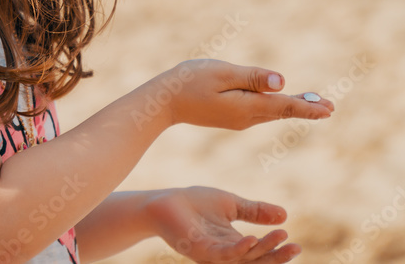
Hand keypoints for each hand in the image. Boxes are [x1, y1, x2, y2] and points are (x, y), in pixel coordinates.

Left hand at [147, 186, 300, 262]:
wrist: (165, 202)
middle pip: (256, 261)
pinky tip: (252, 239)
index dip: (277, 251)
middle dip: (276, 257)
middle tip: (295, 247)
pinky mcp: (199, 251)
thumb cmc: (194, 203)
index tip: (295, 243)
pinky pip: (223, 255)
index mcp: (235, 244)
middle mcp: (226, 253)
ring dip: (263, 250)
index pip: (261, 253)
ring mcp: (213, 254)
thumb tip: (285, 215)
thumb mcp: (231, 204)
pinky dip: (239, 249)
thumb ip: (255, 211)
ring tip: (280, 236)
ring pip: (244, 258)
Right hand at [149, 59, 334, 129]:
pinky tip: (279, 103)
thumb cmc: (188, 81)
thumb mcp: (221, 73)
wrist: (162, 102)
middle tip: (330, 108)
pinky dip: (274, 107)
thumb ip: (252, 77)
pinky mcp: (229, 117)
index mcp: (246, 106)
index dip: (308, 106)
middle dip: (305, 107)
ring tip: (313, 105)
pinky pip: (259, 112)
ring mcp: (237, 119)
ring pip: (271, 112)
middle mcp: (245, 117)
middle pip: (281, 110)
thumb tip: (281, 82)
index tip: (329, 109)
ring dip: (291, 107)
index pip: (284, 105)